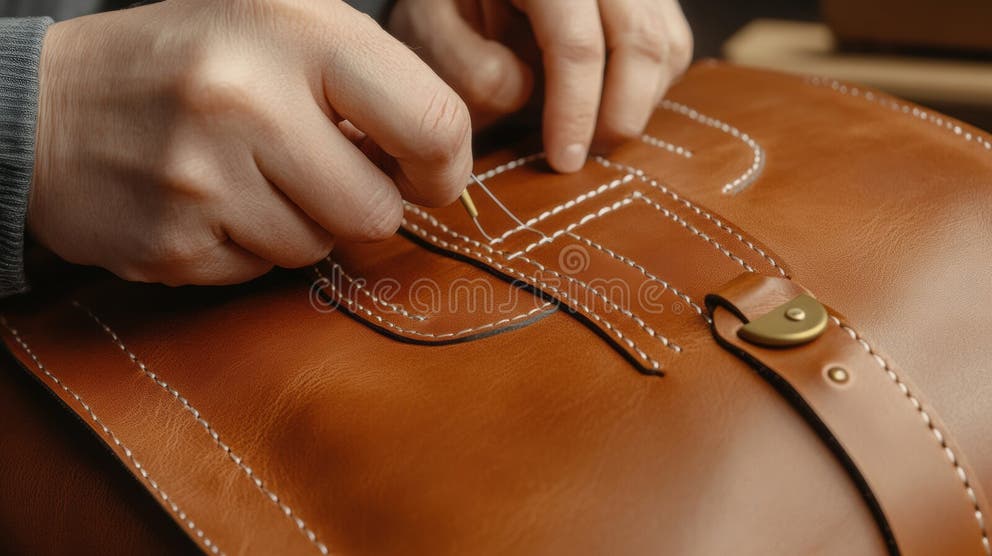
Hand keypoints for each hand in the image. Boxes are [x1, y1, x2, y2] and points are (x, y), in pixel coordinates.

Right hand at [30, 0, 472, 285]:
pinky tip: (208, 204)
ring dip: (297, 225)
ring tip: (246, 177)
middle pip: (376, 211)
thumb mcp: (278, 29)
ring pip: (316, 248)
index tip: (427, 176)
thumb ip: (366, 83)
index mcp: (296, 28)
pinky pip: (257, 273)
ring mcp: (204, 174)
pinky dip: (245, 248)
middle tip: (323, 178)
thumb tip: (436, 161)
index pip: (432, 121)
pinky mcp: (172, 240)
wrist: (48, 106)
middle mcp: (250, 96)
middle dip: (362, 206)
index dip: (446, 167)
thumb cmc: (187, 64)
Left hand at [388, 0, 692, 172]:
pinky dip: (651, 86)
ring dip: (638, 103)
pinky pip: (671, 44)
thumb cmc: (445, 11)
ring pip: (665, 43)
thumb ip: (469, 68)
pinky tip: (611, 107)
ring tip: (595, 137)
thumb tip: (526, 91)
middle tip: (586, 160)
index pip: (576, 42)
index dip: (576, 110)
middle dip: (619, 113)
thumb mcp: (430, 34)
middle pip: (639, 40)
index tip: (563, 162)